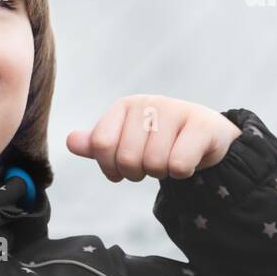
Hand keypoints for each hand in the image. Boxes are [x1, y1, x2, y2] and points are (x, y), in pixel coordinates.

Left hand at [65, 95, 241, 182]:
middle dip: (138, 172)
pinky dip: (183, 172)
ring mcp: (176, 110)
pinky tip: (189, 159)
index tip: (123, 167)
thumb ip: (98, 144)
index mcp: (124, 106)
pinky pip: (179, 164)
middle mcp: (148, 103)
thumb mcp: (125, 142)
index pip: (101, 145)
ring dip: (162, 172)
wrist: (206, 137)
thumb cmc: (159, 141)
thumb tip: (70, 141)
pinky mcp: (202, 125)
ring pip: (154, 163)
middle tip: (151, 164)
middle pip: (127, 158)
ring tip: (170, 160)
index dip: (110, 167)